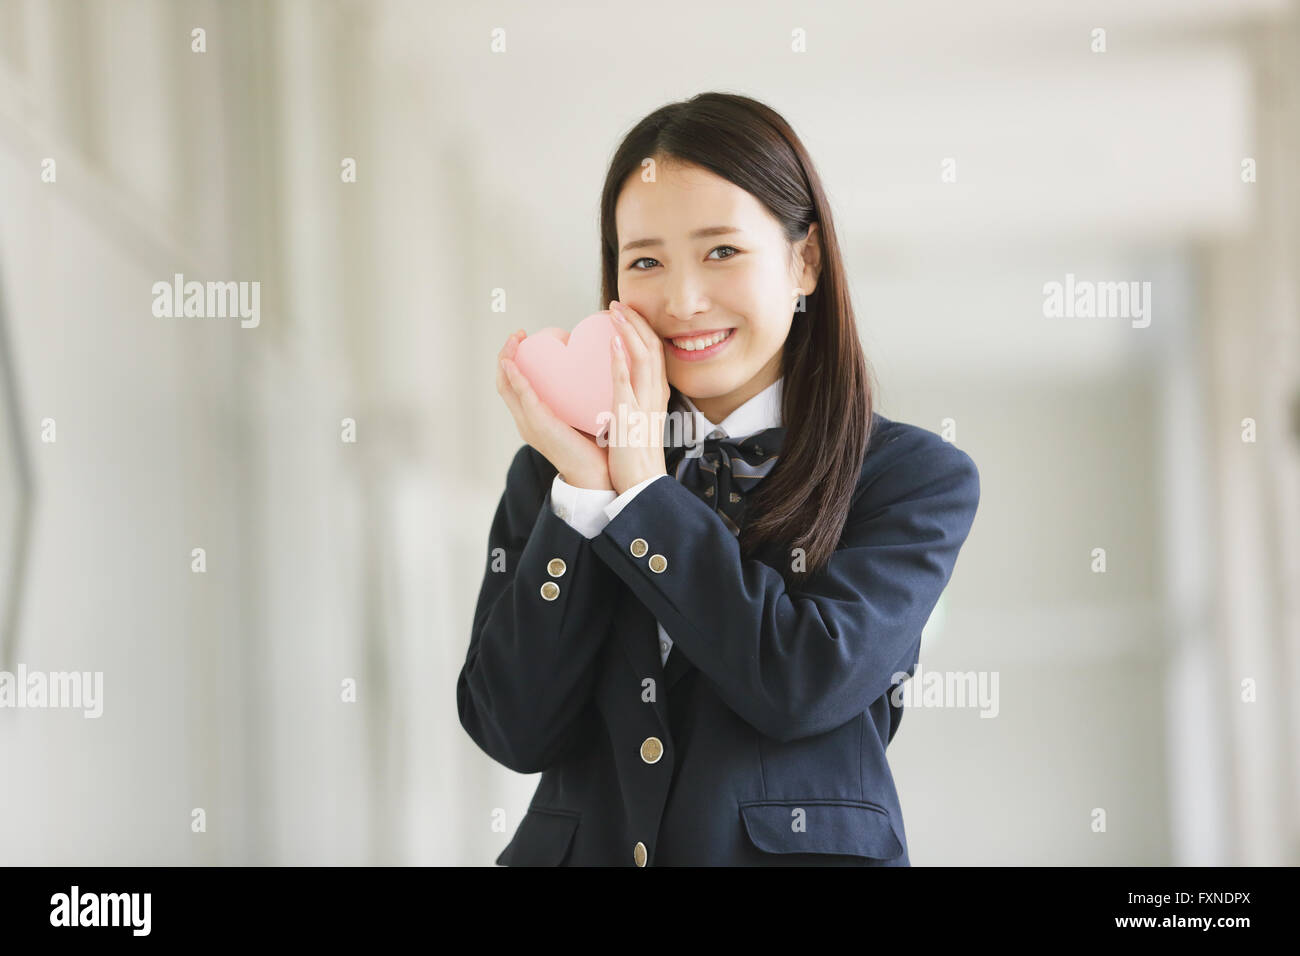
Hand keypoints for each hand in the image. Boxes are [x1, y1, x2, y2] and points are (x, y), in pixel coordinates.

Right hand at [497, 329, 612, 489]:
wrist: (598, 474)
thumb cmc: (595, 448)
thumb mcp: (581, 416)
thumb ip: (578, 398)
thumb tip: (590, 372)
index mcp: (535, 419)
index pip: (515, 386)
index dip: (515, 361)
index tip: (525, 339)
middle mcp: (526, 421)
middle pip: (504, 384)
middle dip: (505, 355)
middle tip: (518, 335)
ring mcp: (530, 424)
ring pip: (506, 388)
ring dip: (506, 360)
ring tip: (514, 340)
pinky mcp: (539, 426)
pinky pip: (522, 397)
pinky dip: (515, 378)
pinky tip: (512, 362)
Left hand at [605, 301, 669, 494]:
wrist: (642, 483)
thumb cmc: (637, 457)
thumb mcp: (639, 420)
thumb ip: (633, 400)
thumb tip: (621, 385)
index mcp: (656, 395)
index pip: (655, 353)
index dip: (642, 329)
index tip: (627, 313)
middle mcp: (655, 395)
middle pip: (653, 348)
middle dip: (636, 321)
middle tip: (618, 303)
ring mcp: (644, 405)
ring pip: (644, 358)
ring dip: (629, 331)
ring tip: (614, 312)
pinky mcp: (631, 417)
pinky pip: (626, 384)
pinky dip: (621, 362)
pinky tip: (613, 343)